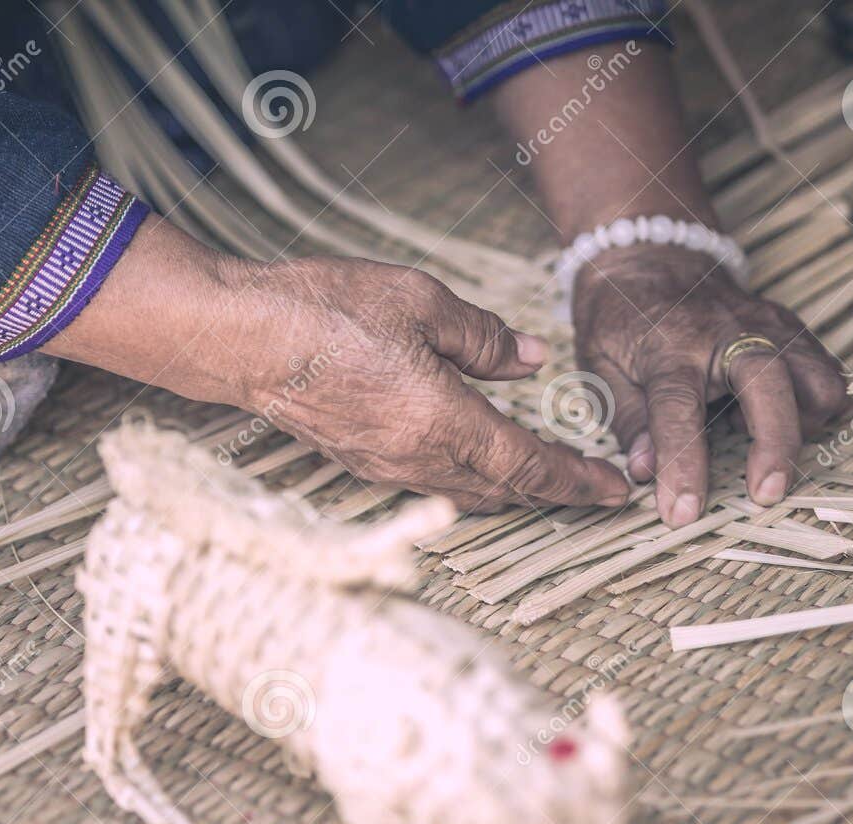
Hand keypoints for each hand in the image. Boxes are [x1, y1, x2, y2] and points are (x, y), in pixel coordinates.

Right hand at [47, 219, 628, 512]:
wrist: (238, 337)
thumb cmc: (324, 309)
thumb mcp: (419, 301)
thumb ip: (483, 337)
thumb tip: (531, 360)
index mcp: (442, 420)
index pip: (528, 466)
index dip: (577, 482)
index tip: (615, 493)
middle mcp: (417, 458)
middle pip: (504, 492)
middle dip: (553, 493)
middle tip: (591, 487)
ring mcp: (384, 467)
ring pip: (467, 493)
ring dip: (511, 491)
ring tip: (544, 479)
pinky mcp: (360, 462)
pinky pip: (432, 482)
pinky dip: (470, 480)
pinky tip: (477, 462)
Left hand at [572, 245, 847, 526]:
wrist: (652, 256)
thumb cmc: (622, 318)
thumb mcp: (601, 366)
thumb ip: (628, 421)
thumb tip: (644, 472)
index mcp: (669, 347)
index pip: (676, 413)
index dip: (681, 467)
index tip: (681, 513)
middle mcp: (727, 333)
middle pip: (771, 388)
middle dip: (775, 447)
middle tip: (764, 495)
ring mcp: (768, 327)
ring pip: (818, 380)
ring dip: (805, 425)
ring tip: (768, 447)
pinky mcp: (792, 330)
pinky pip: (825, 374)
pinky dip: (814, 407)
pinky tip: (777, 419)